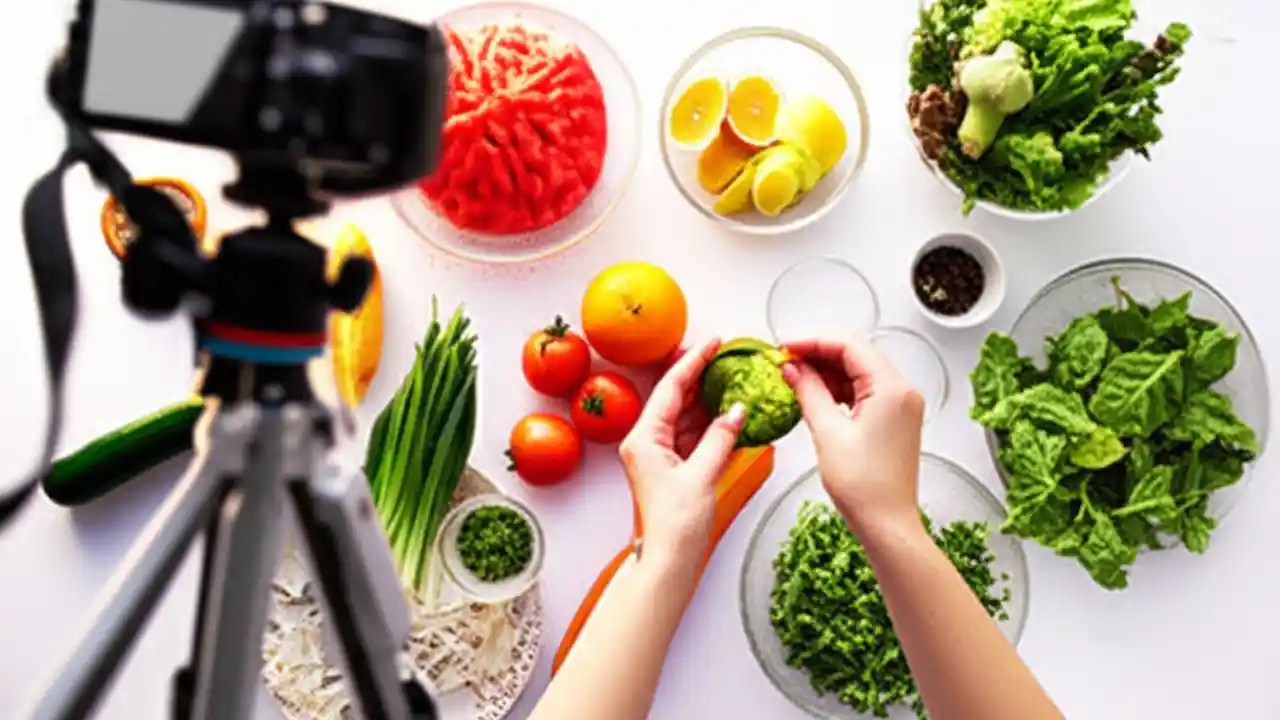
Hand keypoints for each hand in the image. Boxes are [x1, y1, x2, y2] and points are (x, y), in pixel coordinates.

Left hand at [619, 338, 745, 570]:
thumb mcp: (702, 476)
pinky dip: (712, 424)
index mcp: (644, 438)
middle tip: (729, 357)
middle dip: (703, 376)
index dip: (693, 361)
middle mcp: (646, 441)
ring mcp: (658, 453)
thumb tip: (736, 410)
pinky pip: (692, 435)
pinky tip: (731, 413)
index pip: (671, 387)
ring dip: (710, 399)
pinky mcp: (671, 466)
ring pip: (686, 416)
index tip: (713, 341)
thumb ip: (721, 438)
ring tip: (735, 380)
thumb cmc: (676, 525)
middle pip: (677, 397)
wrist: (668, 561)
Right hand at [781, 336, 925, 538]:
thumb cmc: (865, 488)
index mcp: (891, 389)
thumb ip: (809, 392)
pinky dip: (838, 389)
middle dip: (818, 353)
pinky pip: (864, 391)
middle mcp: (902, 392)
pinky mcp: (894, 419)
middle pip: (856, 354)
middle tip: (786, 360)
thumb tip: (793, 369)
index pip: (849, 345)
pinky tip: (815, 394)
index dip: (812, 341)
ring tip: (795, 378)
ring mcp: (900, 406)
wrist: (887, 523)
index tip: (786, 347)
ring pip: (859, 372)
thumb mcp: (827, 433)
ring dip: (827, 371)